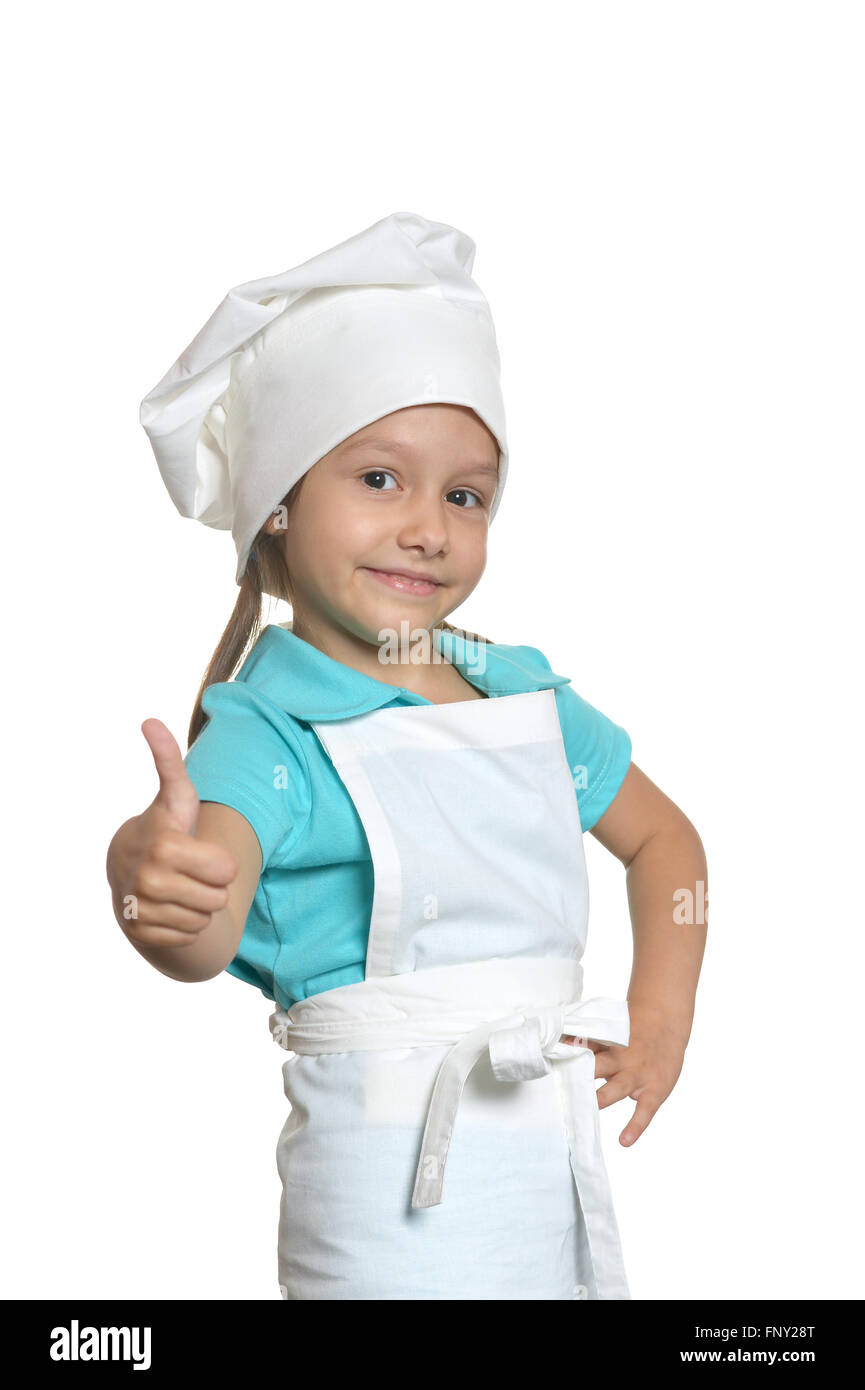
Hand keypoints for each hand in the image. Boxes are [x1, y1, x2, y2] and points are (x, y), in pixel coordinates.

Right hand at [107, 719, 236, 949]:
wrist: (128, 868)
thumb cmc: (164, 828)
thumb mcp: (174, 796)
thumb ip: (169, 761)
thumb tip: (150, 720)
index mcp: (163, 846)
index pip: (227, 870)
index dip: (220, 863)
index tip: (197, 849)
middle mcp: (148, 880)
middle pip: (219, 898)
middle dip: (212, 886)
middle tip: (190, 871)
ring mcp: (142, 910)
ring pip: (205, 919)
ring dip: (199, 906)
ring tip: (180, 887)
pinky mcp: (142, 935)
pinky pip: (189, 936)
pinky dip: (185, 925)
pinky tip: (169, 907)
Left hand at [565, 1009, 687, 1146]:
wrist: (667, 1021)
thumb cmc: (633, 1031)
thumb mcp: (611, 1032)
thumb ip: (588, 1041)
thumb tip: (560, 1044)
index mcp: (607, 1045)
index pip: (582, 1050)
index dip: (565, 1057)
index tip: (546, 1063)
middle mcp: (620, 1060)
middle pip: (597, 1068)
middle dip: (580, 1078)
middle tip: (561, 1091)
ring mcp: (638, 1076)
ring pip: (617, 1087)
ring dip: (602, 1097)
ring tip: (589, 1108)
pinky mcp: (654, 1091)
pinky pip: (644, 1111)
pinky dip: (635, 1126)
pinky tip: (624, 1140)